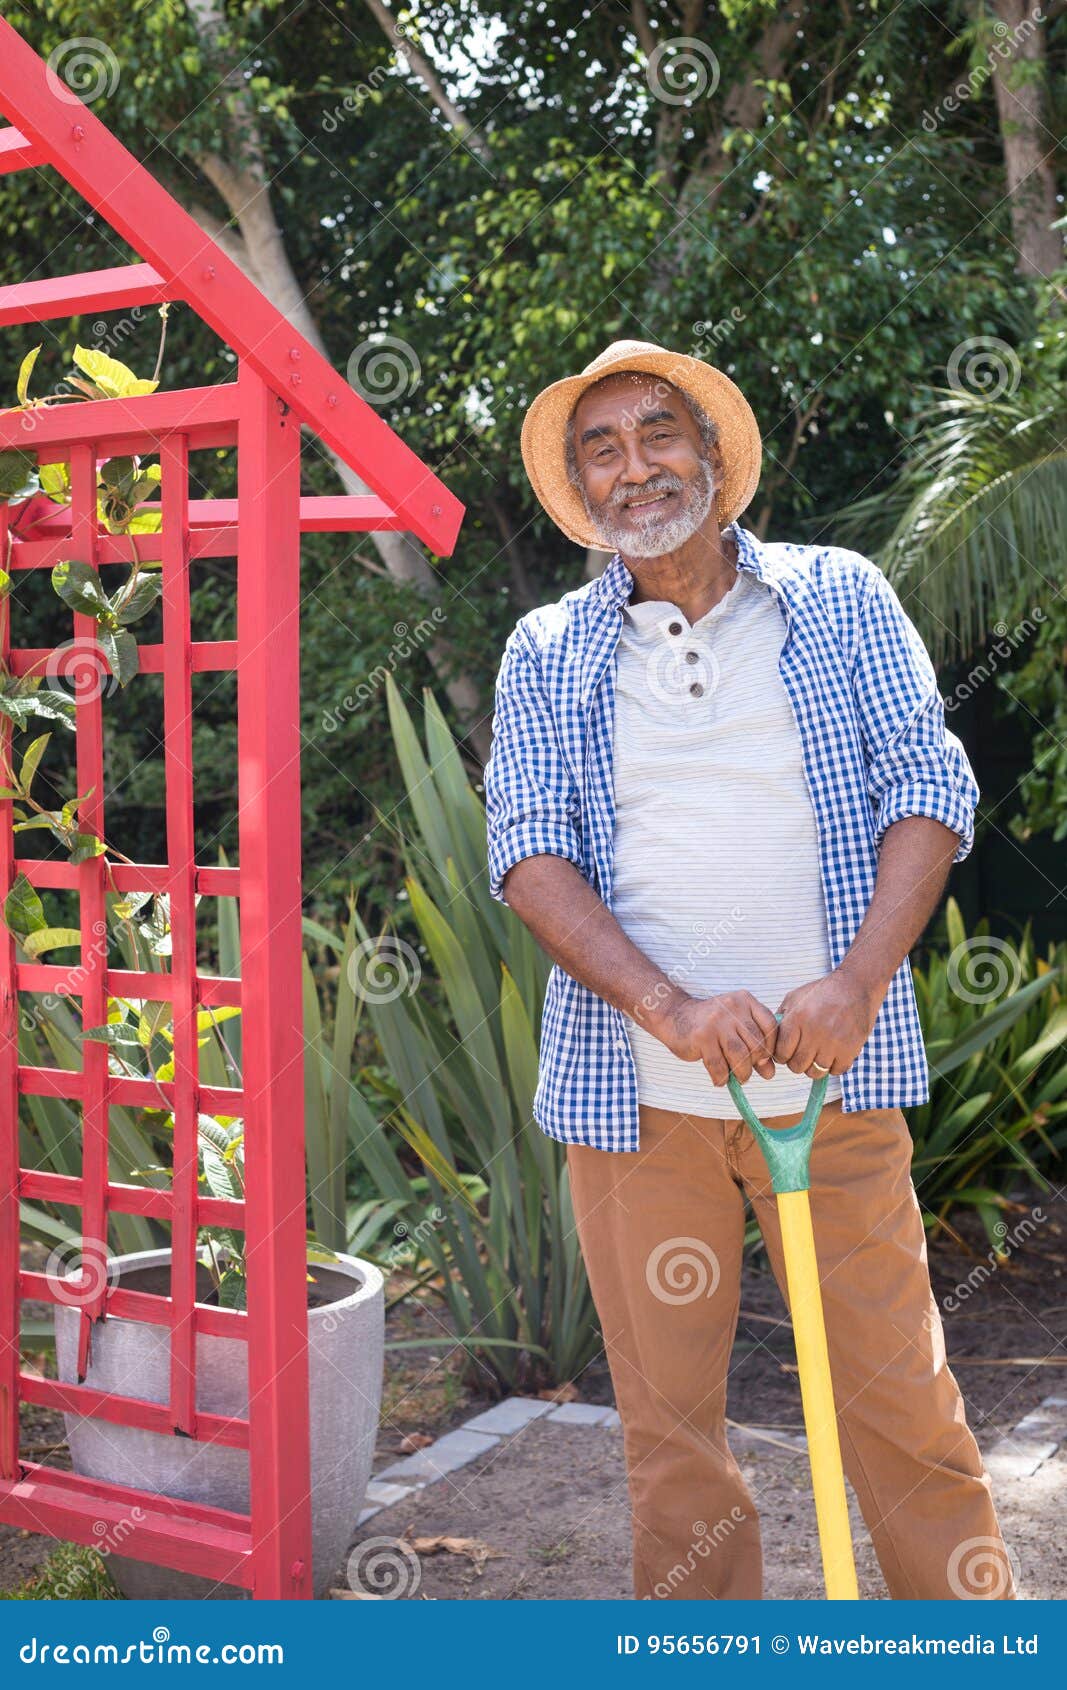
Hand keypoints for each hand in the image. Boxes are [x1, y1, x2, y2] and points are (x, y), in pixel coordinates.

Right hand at [652, 990, 778, 1086]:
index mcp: (745, 1000)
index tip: (764, 1058)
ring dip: (742, 1073)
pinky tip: (720, 1079)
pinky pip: (719, 1065)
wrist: (675, 1016)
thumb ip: (755, 1046)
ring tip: (738, 1077)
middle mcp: (732, 1008)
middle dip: (755, 1063)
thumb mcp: (736, 1027)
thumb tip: (770, 1073)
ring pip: (740, 1055)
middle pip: (756, 1044)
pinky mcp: (702, 1037)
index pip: (770, 1026)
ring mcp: (716, 1022)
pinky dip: (722, 1078)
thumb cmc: (711, 1025)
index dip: (771, 1046)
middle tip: (746, 1071)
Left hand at [773, 968, 880, 1077]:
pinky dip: (834, 1067)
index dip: (782, 1055)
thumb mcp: (795, 997)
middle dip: (797, 1062)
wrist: (856, 985)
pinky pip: (836, 1071)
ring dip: (815, 1066)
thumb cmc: (823, 992)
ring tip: (818, 1055)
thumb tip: (771, 1041)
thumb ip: (781, 1018)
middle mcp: (814, 1032)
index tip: (788, 1051)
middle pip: (797, 1066)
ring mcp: (833, 1042)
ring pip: (815, 1072)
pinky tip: (833, 1055)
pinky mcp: (850, 1049)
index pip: (781, 1053)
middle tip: (803, 1054)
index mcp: (797, 1018)